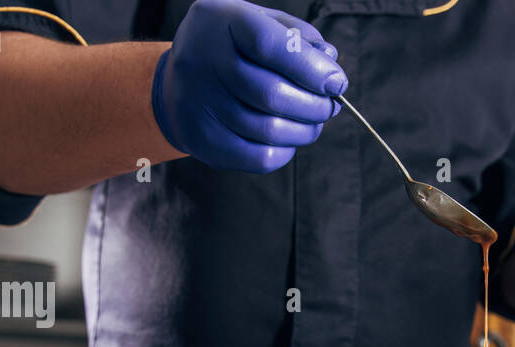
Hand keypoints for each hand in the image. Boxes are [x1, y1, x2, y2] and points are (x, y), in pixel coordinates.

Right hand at [151, 0, 347, 172]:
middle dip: (315, 106)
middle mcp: (202, 60)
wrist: (177, 79)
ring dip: (305, 131)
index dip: (311, 67)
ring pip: (268, 131)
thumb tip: (330, 64)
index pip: (270, 45)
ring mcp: (197, 103)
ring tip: (313, 122)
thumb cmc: (233, 47)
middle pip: (271, 94)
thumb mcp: (260, 22)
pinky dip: (285, 152)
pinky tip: (289, 139)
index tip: (337, 82)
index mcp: (222, 21)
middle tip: (329, 107)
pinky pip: (258, 158)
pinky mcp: (201, 140)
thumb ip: (297, 37)